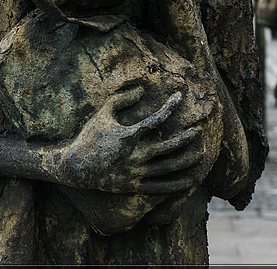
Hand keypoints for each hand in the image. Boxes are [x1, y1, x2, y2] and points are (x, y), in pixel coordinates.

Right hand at [50, 84, 209, 195]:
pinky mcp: (134, 186)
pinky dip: (177, 184)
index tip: (179, 97)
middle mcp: (134, 155)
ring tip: (201, 153)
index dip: (169, 107)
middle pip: (168, 146)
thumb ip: (121, 99)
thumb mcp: (102, 113)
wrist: (76, 167)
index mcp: (128, 136)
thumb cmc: (90, 136)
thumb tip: (141, 89)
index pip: (156, 119)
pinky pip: (161, 187)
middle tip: (198, 130)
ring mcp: (135, 172)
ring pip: (168, 167)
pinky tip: (190, 180)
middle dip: (186, 138)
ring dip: (186, 160)